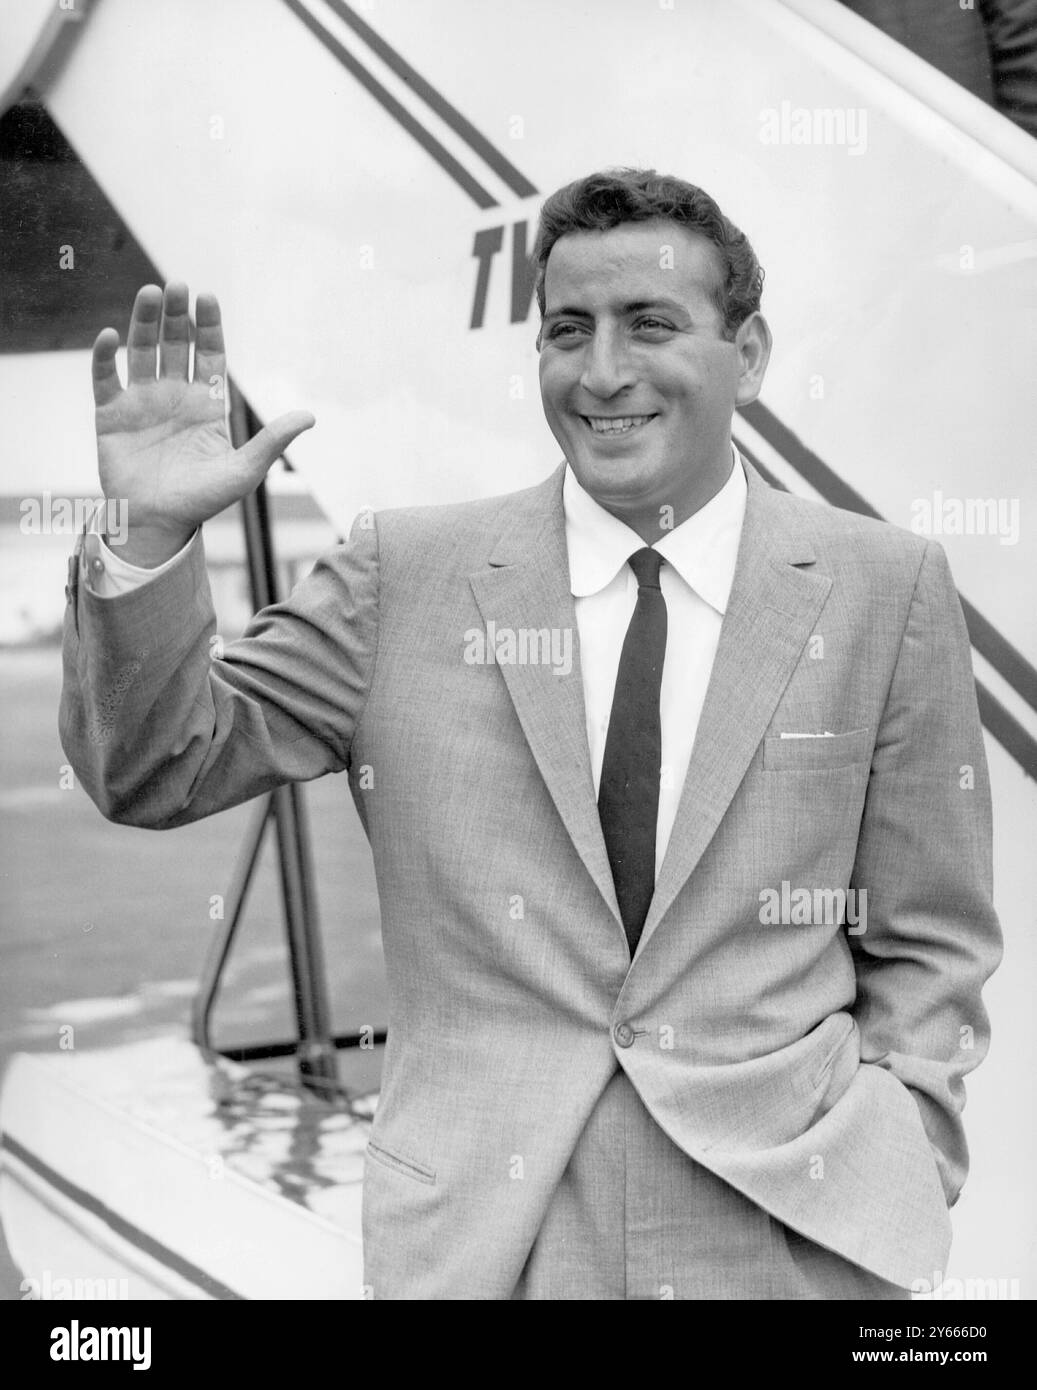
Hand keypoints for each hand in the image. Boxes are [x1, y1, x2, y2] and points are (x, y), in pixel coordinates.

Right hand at [91, 282, 314, 565]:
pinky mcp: (110, 414)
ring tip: (150, 294)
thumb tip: (309, 416)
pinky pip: (105, 378)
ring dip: (145, 322)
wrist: (159, 524)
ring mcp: (141, 402)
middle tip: (177, 286)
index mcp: (206, 404)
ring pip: (142, 351)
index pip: (210, 354)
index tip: (208, 298)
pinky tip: (111, 336)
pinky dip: (105, 357)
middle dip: (177, 316)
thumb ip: (273, 441)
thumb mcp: (244, 471)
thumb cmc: (203, 500)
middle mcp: (174, 395)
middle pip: (176, 344)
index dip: (209, 326)